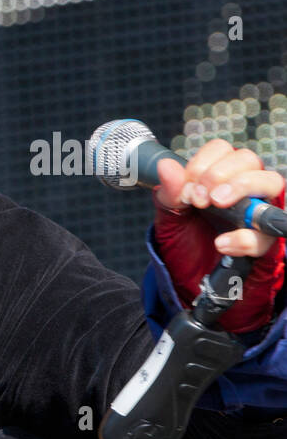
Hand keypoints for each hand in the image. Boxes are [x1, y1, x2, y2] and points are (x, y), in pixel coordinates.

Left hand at [152, 138, 284, 333]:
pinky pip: (268, 232)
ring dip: (241, 189)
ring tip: (214, 206)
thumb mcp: (170, 222)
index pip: (223, 151)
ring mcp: (258, 215)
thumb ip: (168, 196)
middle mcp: (243, 192)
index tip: (186, 186)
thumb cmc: (187, 249)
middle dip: (221, 174)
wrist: (191, 287)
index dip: (204, 163)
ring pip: (272, 184)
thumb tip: (166, 166)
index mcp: (218, 181)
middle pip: (250, 161)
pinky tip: (221, 243)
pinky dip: (245, 236)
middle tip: (200, 198)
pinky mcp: (267, 243)